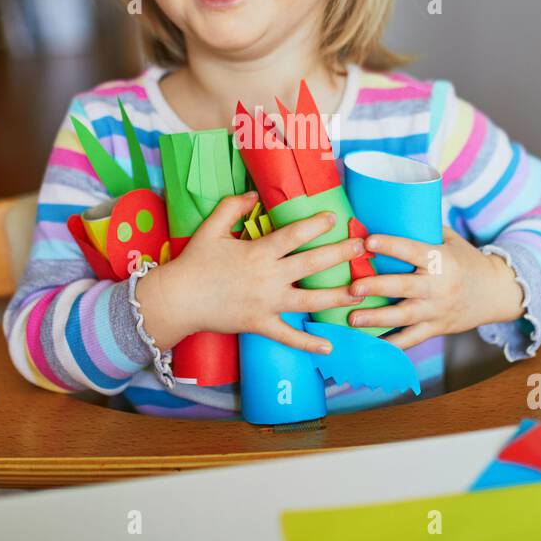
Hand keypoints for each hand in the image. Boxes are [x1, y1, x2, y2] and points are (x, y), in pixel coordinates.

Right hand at [137, 190, 365, 353]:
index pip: (294, 234)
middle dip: (340, 254)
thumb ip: (232, 207)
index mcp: (259, 251)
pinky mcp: (261, 323)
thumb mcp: (210, 228)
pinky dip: (308, 343)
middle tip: (362, 247)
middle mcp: (269, 276)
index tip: (335, 217)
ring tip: (360, 291)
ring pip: (310, 299)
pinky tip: (330, 345)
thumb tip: (253, 194)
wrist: (178, 299)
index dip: (316, 224)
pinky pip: (288, 336)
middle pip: (312, 263)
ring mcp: (267, 302)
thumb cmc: (194, 262)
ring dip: (337, 295)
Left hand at [344, 226, 524, 349]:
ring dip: (376, 319)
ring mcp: (438, 310)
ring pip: (404, 317)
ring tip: (352, 318)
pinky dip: (392, 344)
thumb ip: (422, 231)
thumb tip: (384, 213)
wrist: (496, 291)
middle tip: (352, 287)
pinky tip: (370, 344)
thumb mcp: (450, 239)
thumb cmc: (466, 260)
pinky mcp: (437, 328)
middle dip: (376, 287)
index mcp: (442, 260)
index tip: (367, 241)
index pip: (413, 251)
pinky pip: (411, 339)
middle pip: (404, 288)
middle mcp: (440, 287)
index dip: (390, 245)